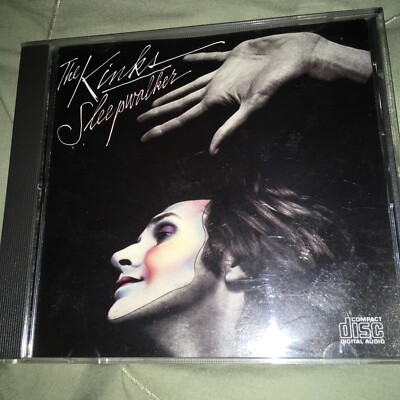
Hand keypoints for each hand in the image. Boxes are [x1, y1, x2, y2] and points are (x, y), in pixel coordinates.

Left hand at [138, 33, 371, 153]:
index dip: (162, 126)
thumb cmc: (276, 82)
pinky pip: (211, 58)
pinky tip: (186, 61)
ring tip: (158, 98)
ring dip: (174, 92)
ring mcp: (223, 74)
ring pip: (191, 85)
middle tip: (141, 117)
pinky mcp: (233, 58)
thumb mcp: (253, 106)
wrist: (296, 57)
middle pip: (181, 103)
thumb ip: (231, 127)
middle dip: (161, 111)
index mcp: (215, 101)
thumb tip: (212, 152)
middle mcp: (216, 90)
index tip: (144, 136)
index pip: (182, 118)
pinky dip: (199, 59)